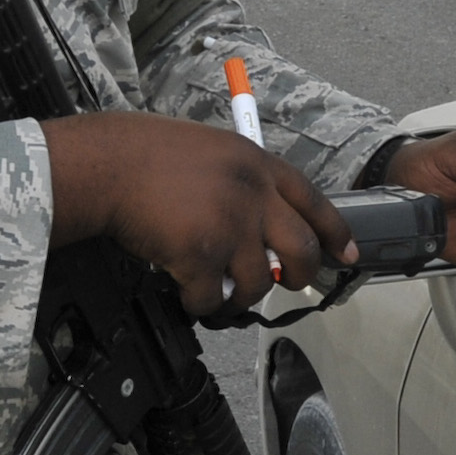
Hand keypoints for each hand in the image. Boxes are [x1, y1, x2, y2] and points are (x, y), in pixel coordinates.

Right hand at [43, 112, 355, 314]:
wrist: (109, 164)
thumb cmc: (148, 153)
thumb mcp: (213, 150)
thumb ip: (243, 180)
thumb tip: (263, 220)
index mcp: (258, 165)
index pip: (314, 202)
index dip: (334, 232)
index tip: (346, 254)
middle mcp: (253, 195)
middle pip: (302, 249)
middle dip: (301, 276)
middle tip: (289, 284)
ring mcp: (229, 226)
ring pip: (260, 283)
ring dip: (242, 297)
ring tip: (225, 295)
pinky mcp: (201, 256)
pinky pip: (213, 298)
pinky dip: (201, 305)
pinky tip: (189, 295)